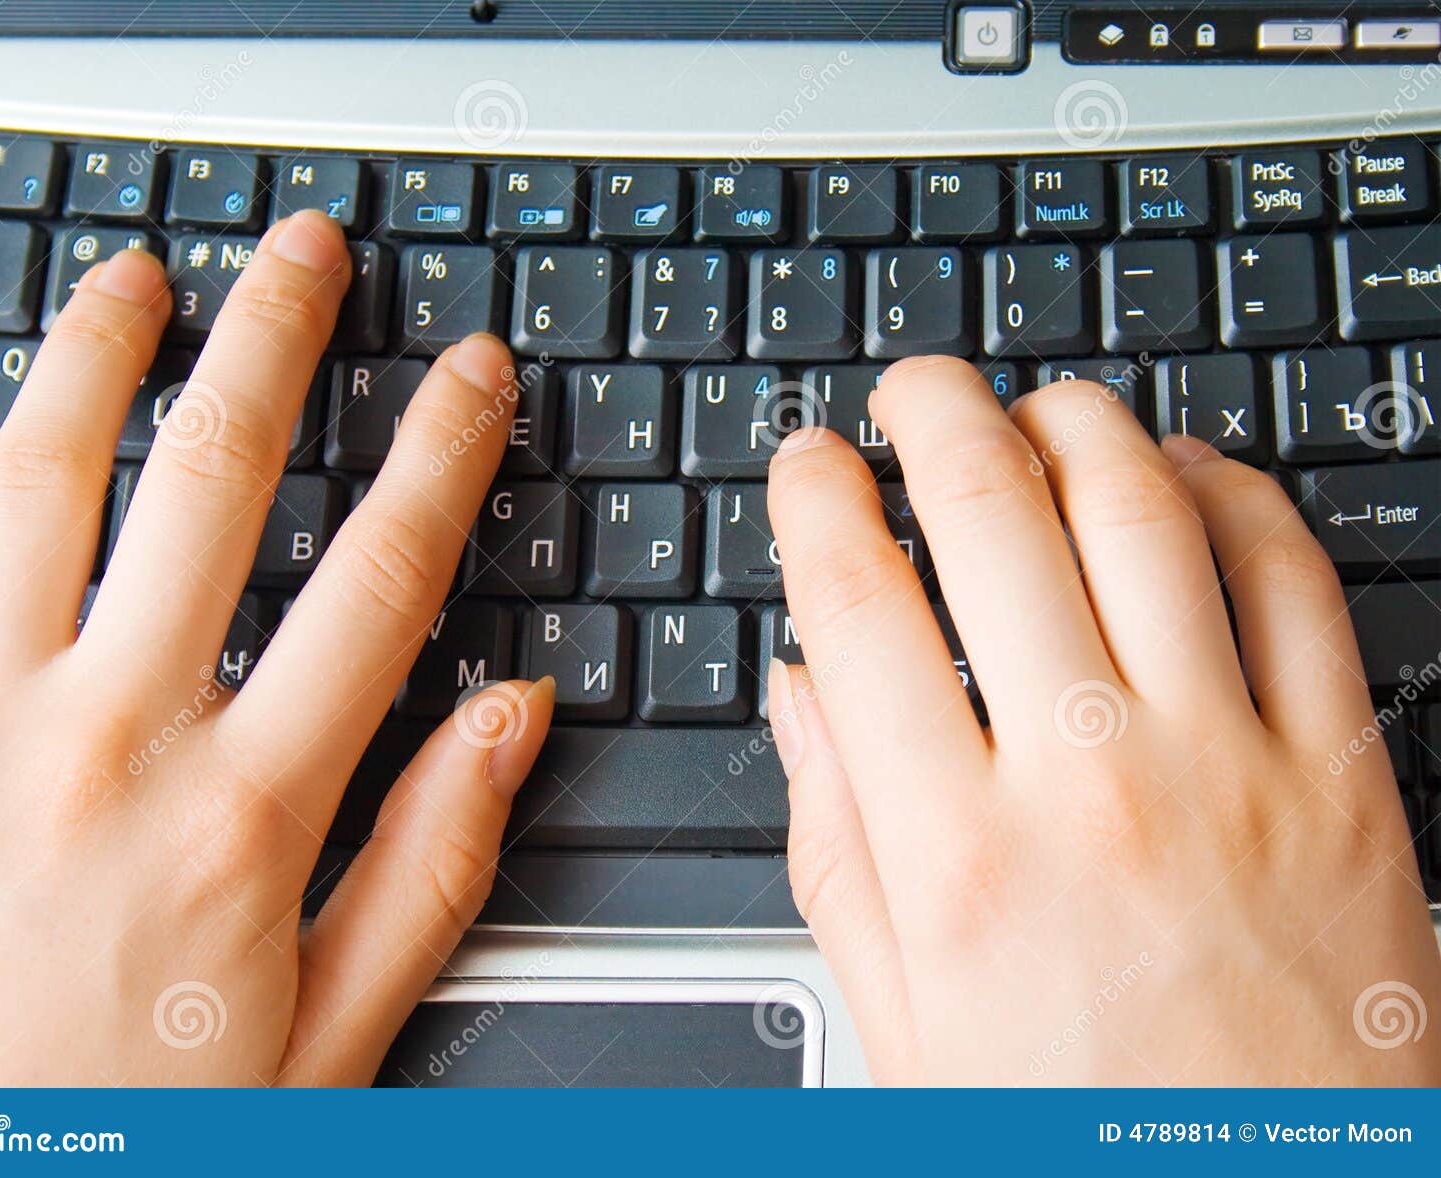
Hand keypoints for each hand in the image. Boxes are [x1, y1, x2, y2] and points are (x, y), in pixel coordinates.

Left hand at [0, 211, 550, 1085]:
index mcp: (244, 812)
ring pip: (35, 491)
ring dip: (92, 360)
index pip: (381, 580)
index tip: (470, 375)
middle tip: (305, 252)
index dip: (443, 455)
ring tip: (133, 277)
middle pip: (212, 485)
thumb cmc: (143, 1130)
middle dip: (273, 342)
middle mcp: (104, 745)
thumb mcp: (332, 1033)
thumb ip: (432, 861)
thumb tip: (513, 719)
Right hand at [767, 357, 1440, 1085]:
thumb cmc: (1081, 1129)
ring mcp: (1227, 766)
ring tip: (1035, 408)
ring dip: (1074, 422)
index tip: (808, 459)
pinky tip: (1186, 471)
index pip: (854, 604)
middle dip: (932, 411)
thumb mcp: (906, 1024)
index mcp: (957, 857)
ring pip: (1141, 511)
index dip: (815, 495)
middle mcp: (1088, 785)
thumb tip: (800, 694)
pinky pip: (1290, 579)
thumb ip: (837, 848)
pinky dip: (1233, 492)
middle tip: (911, 388)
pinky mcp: (1341, 773)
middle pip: (992, 516)